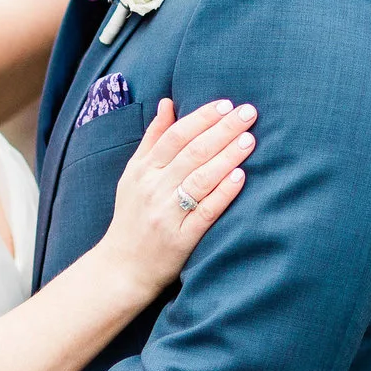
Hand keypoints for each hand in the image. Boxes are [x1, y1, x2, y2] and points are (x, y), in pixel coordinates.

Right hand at [94, 98, 254, 298]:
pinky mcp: (180, 238)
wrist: (122, 267)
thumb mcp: (133, 175)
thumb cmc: (131, 217)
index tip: (225, 104)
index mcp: (142, 170)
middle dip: (222, 130)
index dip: (201, 118)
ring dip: (227, 157)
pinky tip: (240, 177)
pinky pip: (206, 212)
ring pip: (200, 178)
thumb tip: (168, 103)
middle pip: (191, 152)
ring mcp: (166, 214)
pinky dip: (223, 193)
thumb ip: (152, 139)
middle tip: (248, 113)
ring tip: (249, 140)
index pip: (174, 136)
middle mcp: (153, 189)